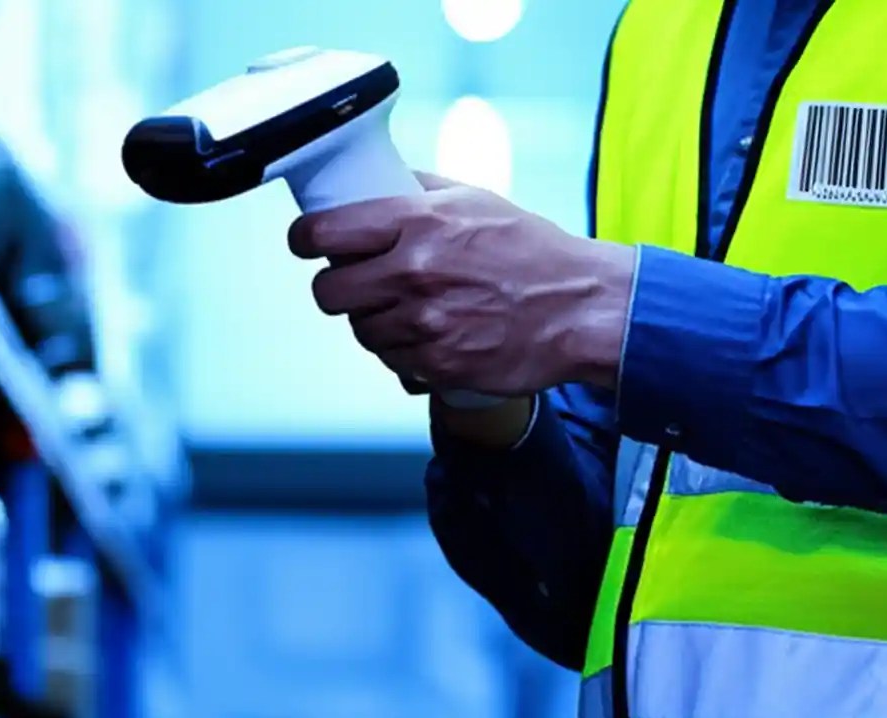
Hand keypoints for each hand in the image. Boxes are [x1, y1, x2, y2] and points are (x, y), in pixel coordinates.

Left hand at [287, 173, 635, 395]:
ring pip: (360, 330)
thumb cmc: (533, 253)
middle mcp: (415, 272)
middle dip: (338, 287)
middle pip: (328, 291)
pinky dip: (405, 352)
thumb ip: (418, 191)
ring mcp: (424, 323)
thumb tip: (374, 182)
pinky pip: (392, 362)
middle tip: (359, 283)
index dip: (306, 240)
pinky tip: (434, 335)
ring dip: (376, 322)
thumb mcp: (475, 200)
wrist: (581, 309)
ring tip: (411, 310)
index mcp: (418, 222)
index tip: (309, 244)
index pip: (324, 232)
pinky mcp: (437, 365)